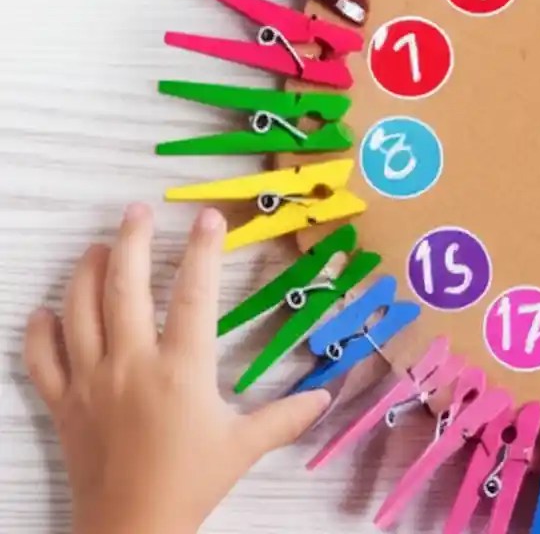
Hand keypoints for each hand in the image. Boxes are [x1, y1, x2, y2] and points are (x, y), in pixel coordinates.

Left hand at [23, 204, 331, 533]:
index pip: (195, 294)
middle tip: (139, 211)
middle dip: (133, 242)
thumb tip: (325, 396)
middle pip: (125, 287)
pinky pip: (43, 358)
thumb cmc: (191, 483)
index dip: (203, 251)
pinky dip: (40, 331)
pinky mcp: (64, 403)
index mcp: (181, 369)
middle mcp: (132, 364)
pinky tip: (47, 311)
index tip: (207, 219)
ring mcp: (92, 381)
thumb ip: (285, 416)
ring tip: (101, 247)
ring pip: (79, 310)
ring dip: (88, 272)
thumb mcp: (244, 446)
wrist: (132, 526)